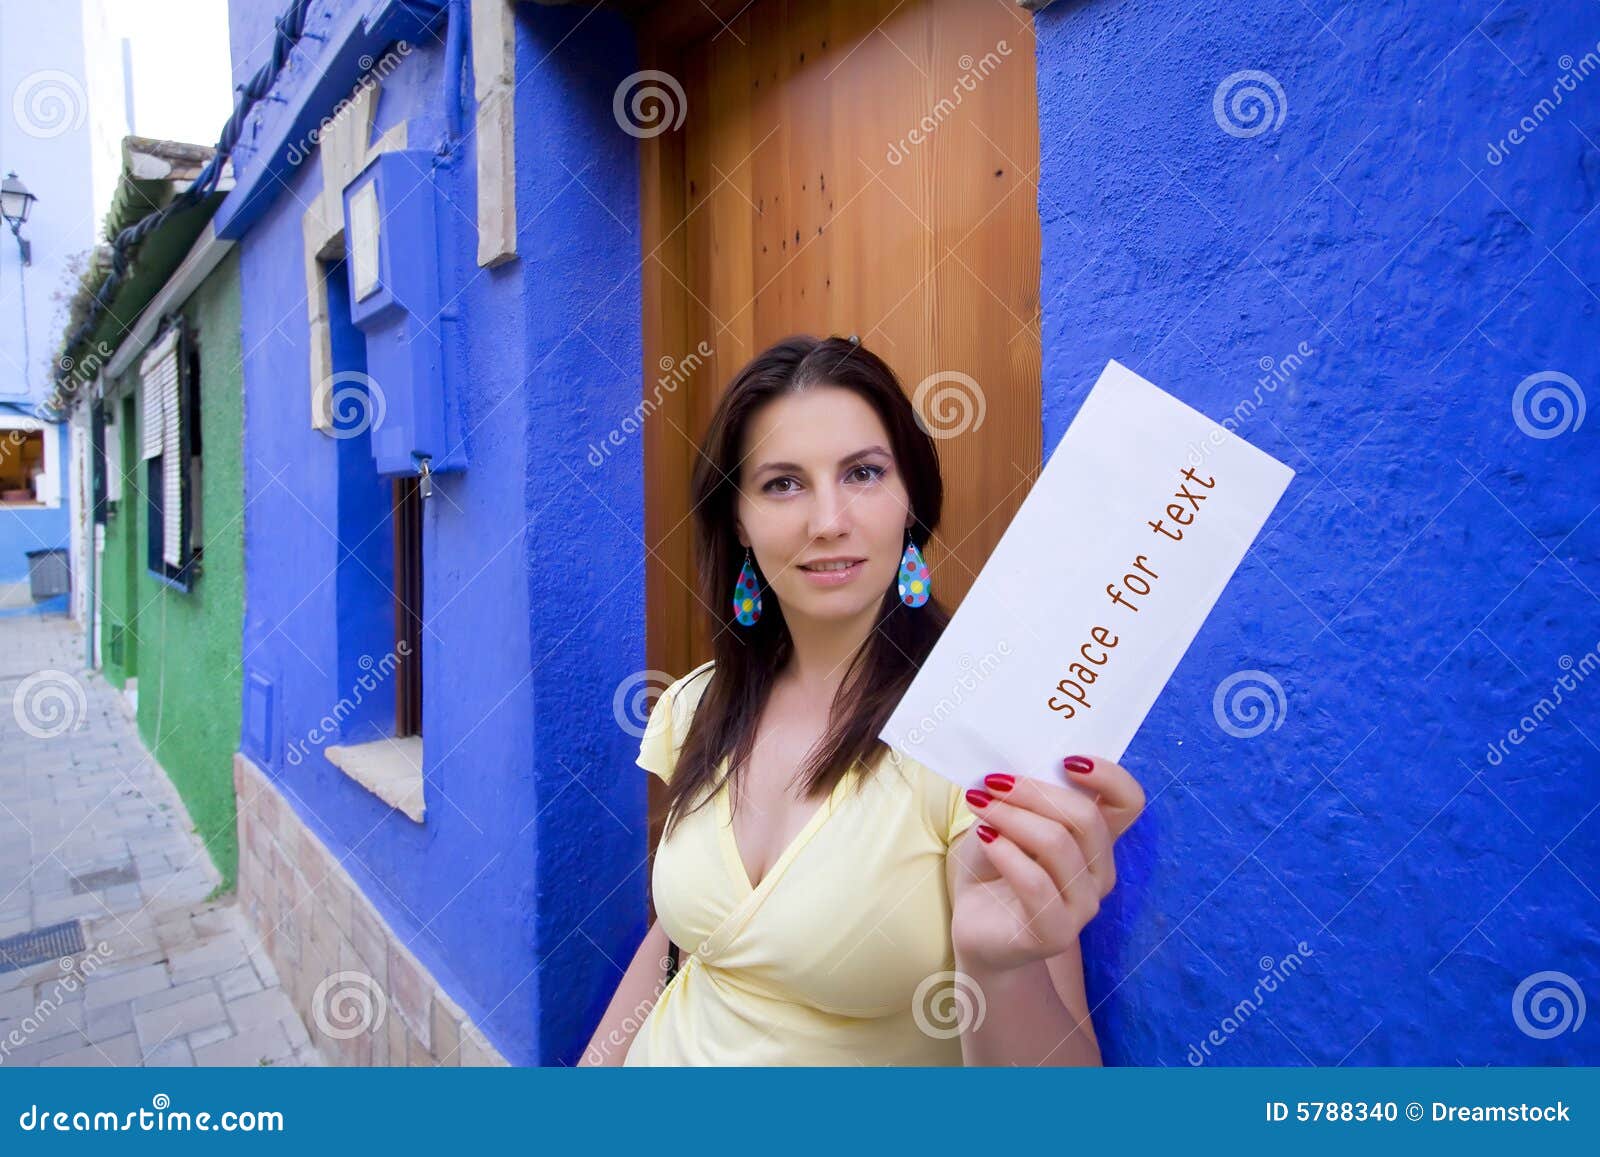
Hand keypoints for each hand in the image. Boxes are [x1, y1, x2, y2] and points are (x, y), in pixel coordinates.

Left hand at [948, 754, 1145, 973]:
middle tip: (992, 782)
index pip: (1128, 802)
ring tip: (979, 805)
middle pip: (1086, 817)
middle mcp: (1099, 872)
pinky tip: (985, 838)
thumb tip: (1007, 771)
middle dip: (1034, 792)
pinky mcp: (1056, 933)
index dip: (1108, 776)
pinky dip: (1006, 852)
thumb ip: (1016, 798)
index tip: (1066, 760)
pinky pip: (1035, 883)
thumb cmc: (995, 868)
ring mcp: (1083, 906)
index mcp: (1096, 840)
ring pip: (1058, 845)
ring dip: (1012, 816)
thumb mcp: (1004, 822)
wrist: (978, 930)